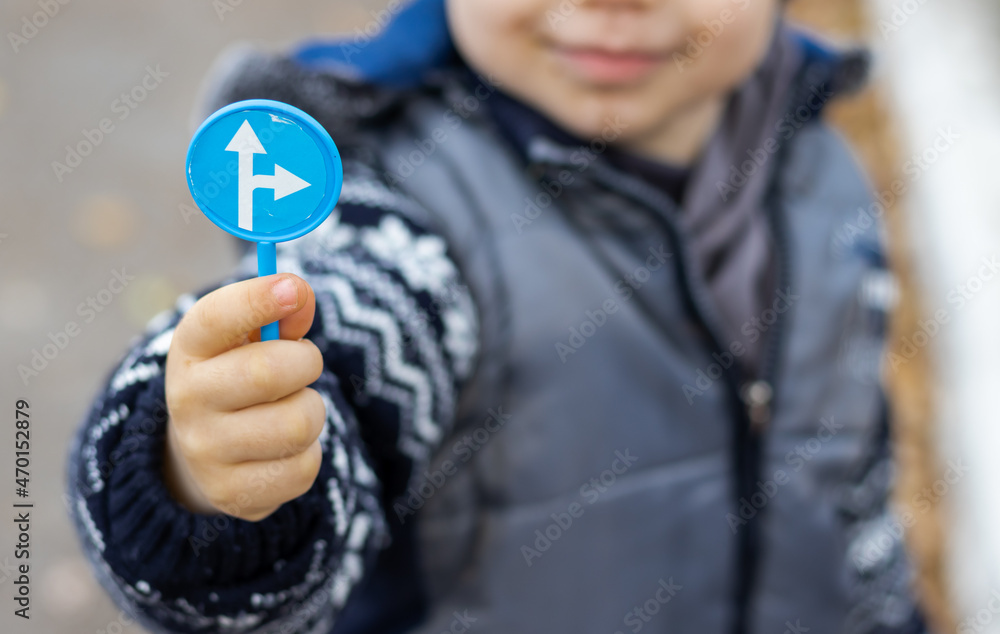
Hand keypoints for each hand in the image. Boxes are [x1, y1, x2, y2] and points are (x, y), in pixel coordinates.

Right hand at [163, 274, 324, 520]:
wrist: (205, 450)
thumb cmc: (241, 375)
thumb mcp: (252, 338)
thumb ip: (282, 314)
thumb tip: (301, 297)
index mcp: (190, 348)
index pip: (216, 317)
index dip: (257, 299)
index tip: (293, 288)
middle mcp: (187, 400)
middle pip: (268, 372)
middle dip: (306, 362)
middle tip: (304, 365)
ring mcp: (205, 451)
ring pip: (297, 424)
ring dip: (312, 410)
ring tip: (293, 408)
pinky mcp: (231, 493)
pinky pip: (302, 469)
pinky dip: (309, 453)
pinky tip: (286, 447)